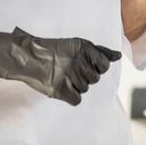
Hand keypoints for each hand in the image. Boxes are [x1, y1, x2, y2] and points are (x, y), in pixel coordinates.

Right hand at [0, 27, 121, 105]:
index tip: (83, 65)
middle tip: (68, 69)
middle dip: (83, 76)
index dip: (95, 67)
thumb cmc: (54, 50)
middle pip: (94, 79)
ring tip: (61, 76)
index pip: (103, 66)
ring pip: (84, 89)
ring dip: (75, 85)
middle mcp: (78, 62)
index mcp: (84, 49)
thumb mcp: (78, 45)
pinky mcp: (60, 90)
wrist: (27, 56)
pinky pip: (76, 99)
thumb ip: (99, 51)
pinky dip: (70, 96)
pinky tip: (61, 87)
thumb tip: (118, 56)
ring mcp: (69, 76)